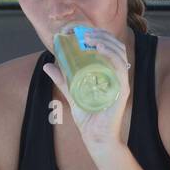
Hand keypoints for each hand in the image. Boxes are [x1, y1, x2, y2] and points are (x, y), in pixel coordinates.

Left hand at [42, 27, 130, 159]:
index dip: (98, 35)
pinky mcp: (122, 90)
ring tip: (88, 38)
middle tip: (83, 33)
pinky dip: (110, 55)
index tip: (81, 31)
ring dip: (104, 41)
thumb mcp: (71, 93)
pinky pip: (120, 67)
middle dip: (100, 35)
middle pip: (115, 46)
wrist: (96, 138)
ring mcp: (121, 82)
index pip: (109, 47)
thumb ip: (62, 79)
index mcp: (109, 73)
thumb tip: (47, 64)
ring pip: (119, 53)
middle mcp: (117, 75)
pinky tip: (98, 49)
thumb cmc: (88, 118)